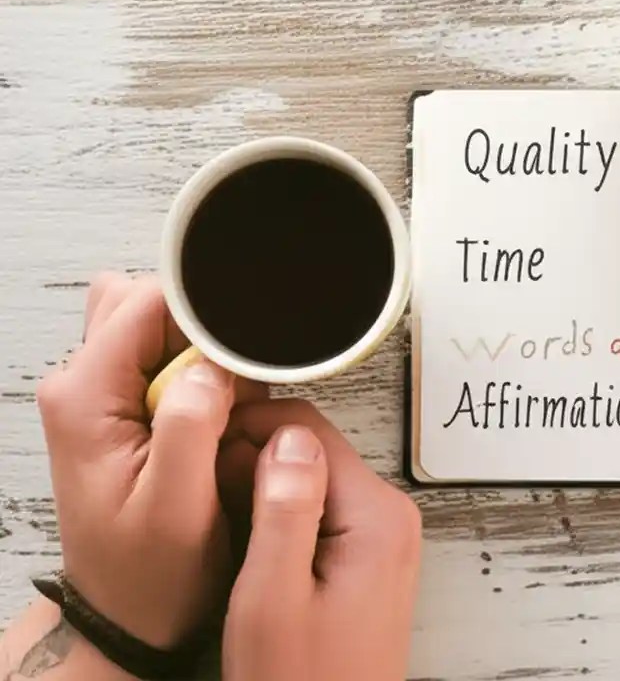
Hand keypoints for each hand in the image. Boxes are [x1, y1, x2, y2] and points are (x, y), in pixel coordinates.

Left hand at [35, 273, 264, 646]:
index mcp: (84, 399)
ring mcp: (99, 396)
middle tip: (233, 382)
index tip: (242, 353)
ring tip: (227, 404)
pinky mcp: (122, 409)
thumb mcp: (178, 508)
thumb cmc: (150, 574)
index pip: (146, 301)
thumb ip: (190, 426)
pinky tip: (219, 417)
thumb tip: (211, 363)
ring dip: (202, 349)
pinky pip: (164, 358)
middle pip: (144, 300)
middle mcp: (81, 387)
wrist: (130, 615)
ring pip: (154, 324)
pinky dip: (201, 372)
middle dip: (202, 326)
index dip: (205, 315)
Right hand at [217, 400, 421, 680]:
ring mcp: (381, 536)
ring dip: (259, 489)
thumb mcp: (273, 597)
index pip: (307, 429)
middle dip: (251, 460)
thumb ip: (282, 509)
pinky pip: (317, 510)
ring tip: (217, 522)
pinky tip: (245, 545)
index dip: (246, 430)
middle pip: (311, 450)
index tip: (199, 449)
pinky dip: (278, 516)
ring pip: (310, 478)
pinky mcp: (366, 556)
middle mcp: (390, 516)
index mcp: (377, 515)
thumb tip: (285, 438)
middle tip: (200, 494)